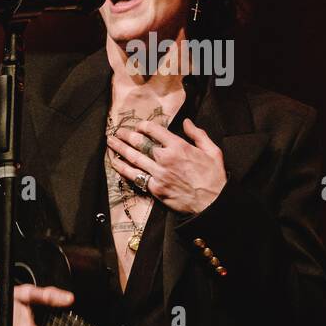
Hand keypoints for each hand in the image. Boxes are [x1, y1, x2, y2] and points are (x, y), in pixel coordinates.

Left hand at [108, 118, 226, 214]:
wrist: (212, 203)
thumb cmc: (214, 177)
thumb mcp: (212, 151)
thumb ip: (198, 134)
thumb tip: (186, 122)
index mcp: (179, 146)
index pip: (155, 130)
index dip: (143, 126)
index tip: (138, 126)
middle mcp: (166, 158)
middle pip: (140, 143)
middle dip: (127, 135)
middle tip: (117, 131)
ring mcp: (159, 174)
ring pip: (134, 158)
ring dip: (120, 149)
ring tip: (110, 142)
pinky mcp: (155, 189)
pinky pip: (136, 176)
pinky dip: (124, 169)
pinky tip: (116, 164)